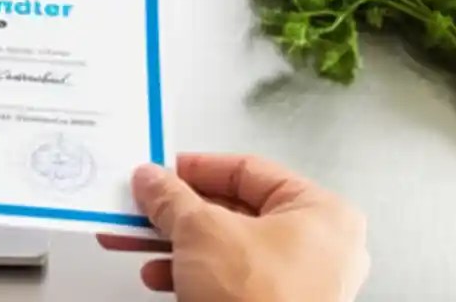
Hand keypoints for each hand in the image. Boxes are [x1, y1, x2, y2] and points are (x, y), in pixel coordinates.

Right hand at [99, 155, 368, 301]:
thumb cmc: (259, 301)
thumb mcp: (200, 232)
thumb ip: (170, 198)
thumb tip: (151, 180)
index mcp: (321, 213)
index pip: (248, 171)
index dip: (197, 167)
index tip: (161, 169)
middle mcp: (320, 247)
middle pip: (233, 211)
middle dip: (177, 211)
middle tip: (142, 204)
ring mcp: (301, 284)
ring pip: (226, 247)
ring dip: (175, 242)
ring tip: (135, 239)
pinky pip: (230, 279)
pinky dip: (192, 273)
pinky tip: (158, 276)